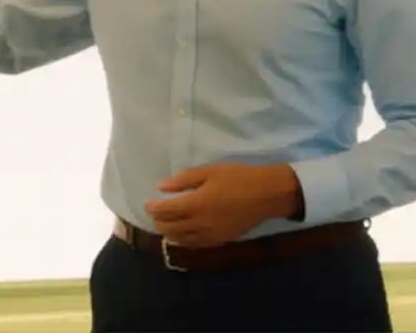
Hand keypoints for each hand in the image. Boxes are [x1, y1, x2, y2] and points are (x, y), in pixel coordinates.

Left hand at [144, 162, 301, 247]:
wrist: (267, 194)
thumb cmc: (237, 178)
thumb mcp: (208, 171)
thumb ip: (183, 180)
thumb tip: (161, 187)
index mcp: (196, 204)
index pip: (165, 211)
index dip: (153, 208)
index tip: (148, 203)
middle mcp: (200, 223)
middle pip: (170, 228)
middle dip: (158, 222)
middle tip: (154, 214)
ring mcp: (211, 235)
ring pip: (181, 240)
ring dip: (169, 233)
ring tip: (164, 225)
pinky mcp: (221, 240)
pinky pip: (196, 245)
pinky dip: (184, 241)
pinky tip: (182, 235)